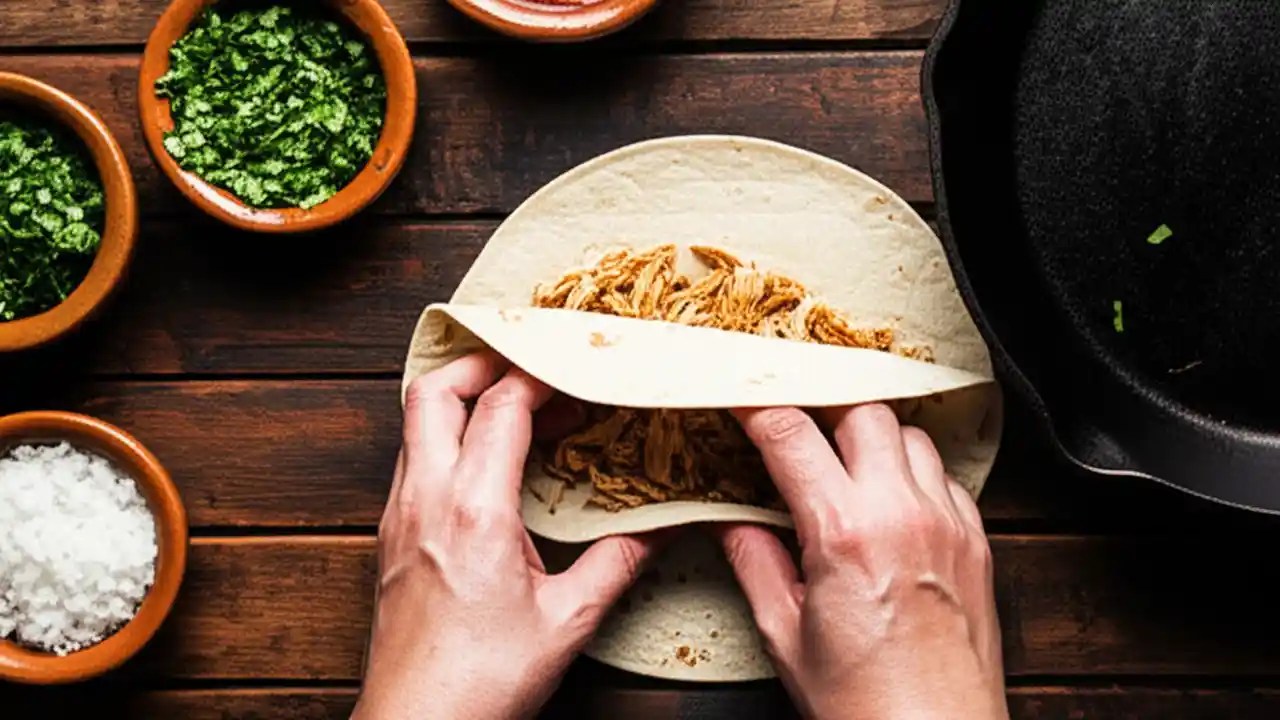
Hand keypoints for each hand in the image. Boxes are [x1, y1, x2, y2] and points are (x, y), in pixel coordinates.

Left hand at [354, 352, 664, 719]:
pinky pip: (413, 460)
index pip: (501, 405)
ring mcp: (399, 516)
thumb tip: (662, 528)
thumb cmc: (480, 683)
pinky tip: (489, 466)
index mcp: (473, 510)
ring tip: (519, 413)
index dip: (540, 374)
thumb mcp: (568, 622)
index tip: (574, 369)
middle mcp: (425, 500)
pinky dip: (449, 439)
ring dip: (463, 401)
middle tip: (531, 368)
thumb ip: (619, 562)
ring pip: (416, 423)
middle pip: (434, 391)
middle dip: (483, 364)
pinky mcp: (390, 537)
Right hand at [715, 404, 1006, 719]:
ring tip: (845, 467)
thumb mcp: (786, 634)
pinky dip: (915, 472)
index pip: (791, 433)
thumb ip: (754, 562)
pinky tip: (892, 499)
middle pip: (861, 409)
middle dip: (822, 410)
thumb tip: (732, 523)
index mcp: (845, 533)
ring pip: (910, 433)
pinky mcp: (977, 541)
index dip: (757, 406)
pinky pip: (946, 475)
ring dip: (872, 438)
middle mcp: (902, 514)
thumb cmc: (866, 705)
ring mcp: (948, 523)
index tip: (741, 401)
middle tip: (796, 432)